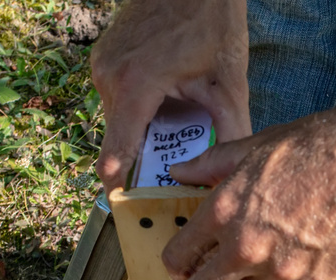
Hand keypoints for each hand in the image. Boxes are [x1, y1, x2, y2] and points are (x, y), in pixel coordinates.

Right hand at [90, 0, 251, 193]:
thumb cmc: (211, 18)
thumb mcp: (228, 79)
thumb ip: (230, 130)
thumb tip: (233, 173)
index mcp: (137, 85)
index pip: (116, 152)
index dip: (118, 183)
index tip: (124, 204)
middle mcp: (111, 77)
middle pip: (120, 137)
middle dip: (144, 152)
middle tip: (172, 155)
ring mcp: (102, 65)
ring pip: (118, 118)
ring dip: (141, 126)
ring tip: (173, 114)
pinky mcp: (102, 57)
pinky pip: (116, 96)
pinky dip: (137, 105)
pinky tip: (164, 93)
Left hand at [161, 57, 335, 279]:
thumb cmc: (316, 145)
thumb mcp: (254, 148)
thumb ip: (210, 166)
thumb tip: (177, 172)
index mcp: (222, 213)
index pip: (175, 260)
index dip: (176, 264)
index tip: (184, 262)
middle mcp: (245, 248)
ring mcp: (280, 270)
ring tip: (260, 259)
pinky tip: (297, 257)